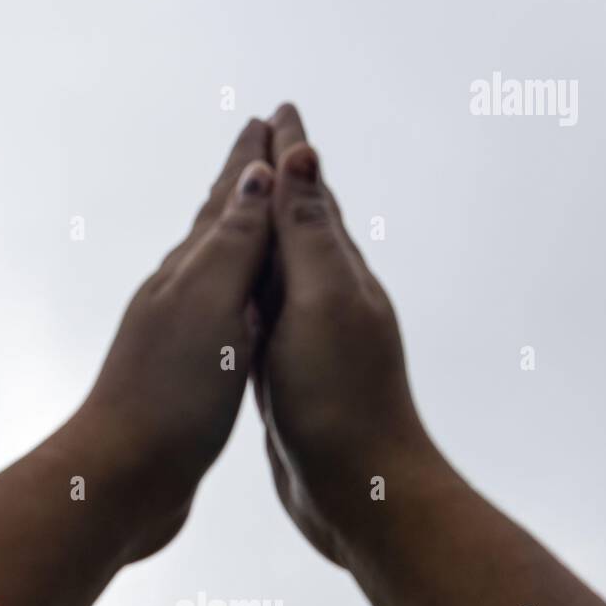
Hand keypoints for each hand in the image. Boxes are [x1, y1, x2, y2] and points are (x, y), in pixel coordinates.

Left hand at [84, 118, 275, 561]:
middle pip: (217, 233)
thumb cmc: (169, 397)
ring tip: (257, 223)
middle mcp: (178, 302)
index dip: (252, 164)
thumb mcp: (210, 308)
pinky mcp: (185, 388)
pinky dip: (241, 306)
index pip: (227, 204)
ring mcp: (179, 345)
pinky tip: (243, 318)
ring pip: (218, 280)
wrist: (124, 481)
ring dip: (241, 246)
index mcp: (187, 276)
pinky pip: (222, 329)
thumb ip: (235, 245)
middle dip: (245, 192)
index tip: (272, 121)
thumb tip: (256, 175)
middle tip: (265, 152)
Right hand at [254, 104, 426, 565]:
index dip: (290, 156)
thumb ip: (308, 235)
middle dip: (281, 188)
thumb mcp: (322, 304)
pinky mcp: (295, 386)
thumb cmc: (340, 401)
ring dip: (269, 241)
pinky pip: (270, 326)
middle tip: (261, 147)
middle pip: (301, 232)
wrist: (357, 494)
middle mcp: (331, 306)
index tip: (276, 111)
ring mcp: (313, 347)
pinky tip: (248, 305)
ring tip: (250, 214)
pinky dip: (258, 299)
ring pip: (285, 279)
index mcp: (340, 278)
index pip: (312, 199)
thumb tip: (301, 154)